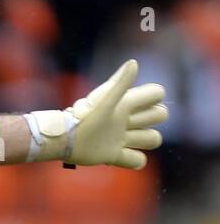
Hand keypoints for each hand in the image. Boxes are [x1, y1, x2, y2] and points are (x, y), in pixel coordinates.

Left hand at [28, 60, 167, 169]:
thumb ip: (120, 84)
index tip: (135, 105)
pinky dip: (135, 161)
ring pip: (152, 139)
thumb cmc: (83, 117)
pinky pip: (136, 160)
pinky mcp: (113, 154)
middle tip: (129, 124)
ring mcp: (121, 137)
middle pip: (160, 116)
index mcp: (127, 103)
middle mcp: (126, 119)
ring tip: (125, 141)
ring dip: (145, 140)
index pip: (157, 94)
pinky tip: (120, 155)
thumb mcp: (105, 100)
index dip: (153, 98)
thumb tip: (134, 63)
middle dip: (150, 119)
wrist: (64, 139)